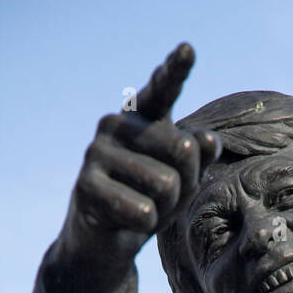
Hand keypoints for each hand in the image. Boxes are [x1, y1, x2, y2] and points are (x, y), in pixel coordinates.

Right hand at [44, 43, 219, 292]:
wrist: (105, 242)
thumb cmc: (148, 203)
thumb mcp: (182, 182)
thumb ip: (197, 159)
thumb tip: (207, 141)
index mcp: (141, 118)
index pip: (162, 90)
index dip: (175, 71)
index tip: (188, 50)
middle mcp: (116, 125)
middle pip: (183, 150)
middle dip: (185, 185)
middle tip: (162, 200)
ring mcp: (97, 151)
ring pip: (166, 185)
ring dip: (164, 211)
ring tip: (142, 209)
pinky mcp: (85, 184)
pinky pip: (142, 210)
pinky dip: (144, 225)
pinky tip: (125, 222)